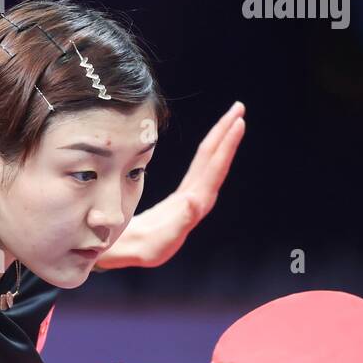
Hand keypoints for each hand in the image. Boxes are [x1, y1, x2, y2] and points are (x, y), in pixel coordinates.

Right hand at [98, 101, 244, 268]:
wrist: (123, 255)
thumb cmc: (137, 250)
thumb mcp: (156, 241)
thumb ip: (178, 223)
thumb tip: (195, 200)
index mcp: (193, 207)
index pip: (213, 171)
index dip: (225, 147)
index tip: (237, 123)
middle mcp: (196, 201)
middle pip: (214, 162)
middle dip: (227, 135)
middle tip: (239, 107)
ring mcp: (189, 199)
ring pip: (207, 164)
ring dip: (220, 141)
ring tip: (231, 118)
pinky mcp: (180, 198)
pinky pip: (197, 169)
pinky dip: (207, 152)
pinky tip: (212, 144)